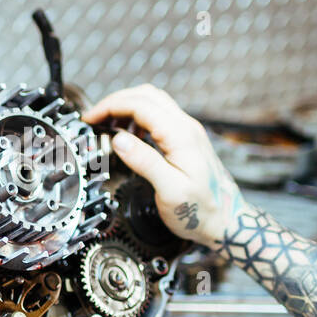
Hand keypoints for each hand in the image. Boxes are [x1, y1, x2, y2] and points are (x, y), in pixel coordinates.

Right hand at [84, 84, 246, 249]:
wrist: (226, 220)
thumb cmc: (200, 211)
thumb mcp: (170, 191)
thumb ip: (145, 162)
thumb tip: (119, 140)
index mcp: (181, 136)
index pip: (140, 105)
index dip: (111, 107)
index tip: (91, 118)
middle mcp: (186, 127)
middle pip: (146, 96)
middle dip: (116, 102)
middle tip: (94, 118)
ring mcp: (188, 131)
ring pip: (153, 102)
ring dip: (127, 107)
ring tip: (107, 125)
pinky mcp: (186, 139)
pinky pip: (160, 116)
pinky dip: (138, 117)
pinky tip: (129, 134)